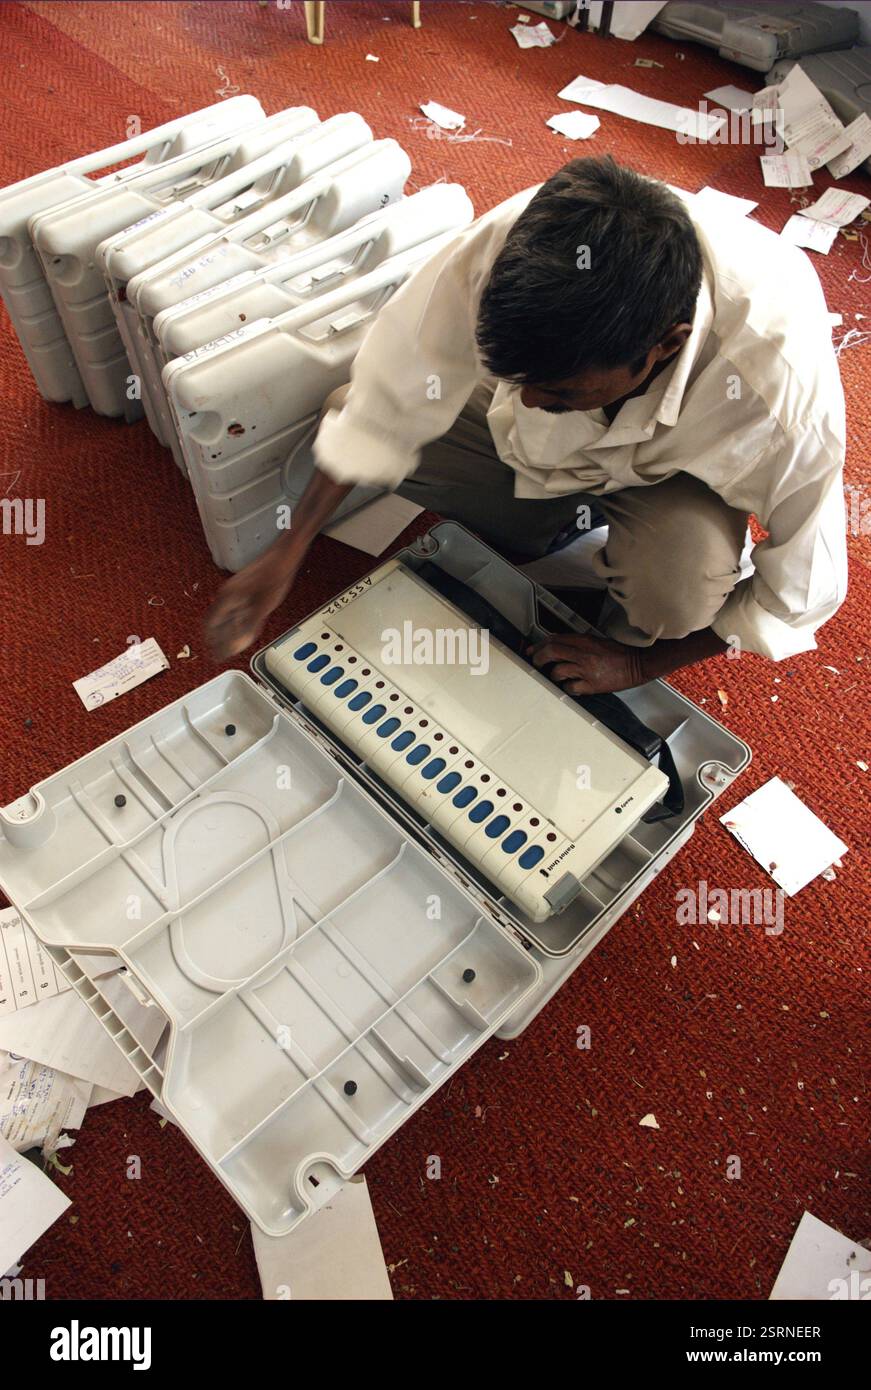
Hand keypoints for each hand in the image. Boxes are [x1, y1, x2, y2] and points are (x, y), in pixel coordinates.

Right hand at [204, 544, 301, 660]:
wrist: (284, 554)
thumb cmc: (275, 574)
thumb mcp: (263, 606)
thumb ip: (249, 626)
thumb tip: (237, 643)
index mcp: (227, 596)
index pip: (210, 625)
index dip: (212, 642)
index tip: (215, 655)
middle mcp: (227, 592)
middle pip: (214, 620)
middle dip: (216, 638)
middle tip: (219, 652)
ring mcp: (234, 588)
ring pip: (223, 614)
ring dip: (225, 629)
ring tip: (229, 644)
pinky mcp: (243, 587)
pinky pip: (233, 608)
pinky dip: (234, 620)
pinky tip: (242, 627)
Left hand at [527, 633, 645, 694]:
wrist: (637, 664)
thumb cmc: (618, 653)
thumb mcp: (596, 641)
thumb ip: (577, 643)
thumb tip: (556, 647)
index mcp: (584, 640)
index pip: (554, 639)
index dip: (540, 645)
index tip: (533, 651)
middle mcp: (583, 653)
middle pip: (551, 652)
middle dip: (539, 658)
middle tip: (537, 664)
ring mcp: (587, 670)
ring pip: (557, 672)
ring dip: (554, 675)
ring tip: (558, 677)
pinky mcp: (592, 685)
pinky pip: (571, 688)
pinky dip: (568, 688)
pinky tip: (572, 686)